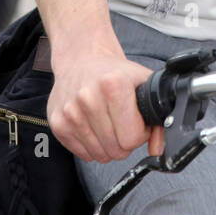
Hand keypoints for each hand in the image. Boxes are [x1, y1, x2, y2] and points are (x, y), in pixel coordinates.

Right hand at [47, 50, 165, 161]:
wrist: (82, 59)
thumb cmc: (115, 73)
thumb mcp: (144, 85)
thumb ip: (158, 119)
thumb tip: (157, 150)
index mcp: (113, 85)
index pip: (131, 138)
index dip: (139, 133)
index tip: (135, 119)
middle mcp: (87, 98)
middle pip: (116, 150)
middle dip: (124, 141)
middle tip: (122, 121)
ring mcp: (70, 112)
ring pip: (100, 155)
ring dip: (108, 145)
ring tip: (108, 123)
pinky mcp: (57, 123)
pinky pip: (83, 154)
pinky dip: (92, 146)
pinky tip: (93, 125)